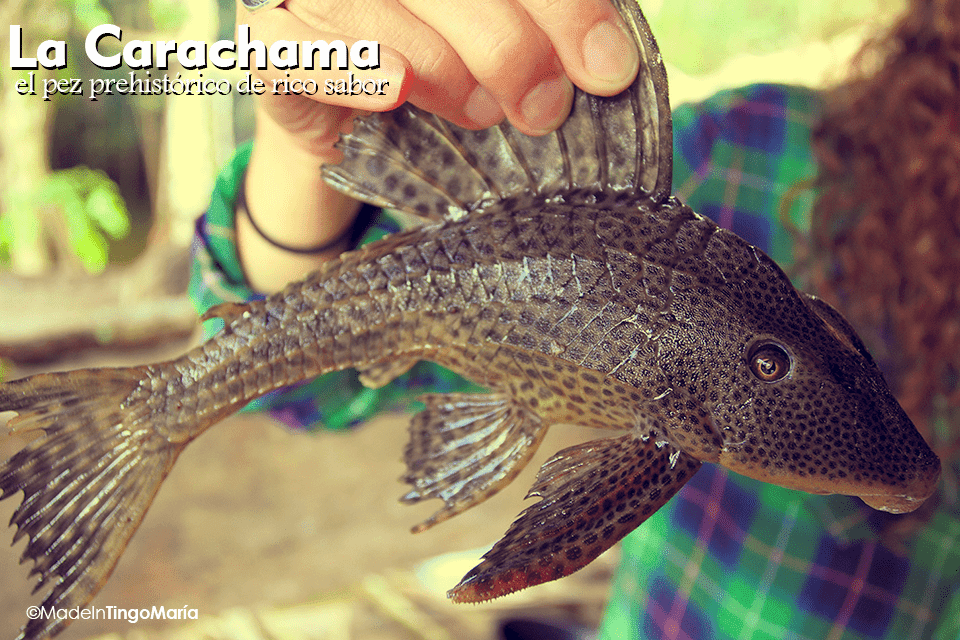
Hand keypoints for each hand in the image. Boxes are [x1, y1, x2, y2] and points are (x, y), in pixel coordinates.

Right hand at [243, 0, 639, 135]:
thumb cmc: (440, 71)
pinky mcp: (267, 41)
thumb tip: (605, 59)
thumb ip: (541, 33)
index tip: (607, 68)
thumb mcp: (494, 43)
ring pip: (378, 11)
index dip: (562, 9)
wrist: (353, 123)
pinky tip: (397, 94)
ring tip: (478, 111)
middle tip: (544, 108)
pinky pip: (303, 55)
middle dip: (508, 46)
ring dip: (443, 68)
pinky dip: (355, 73)